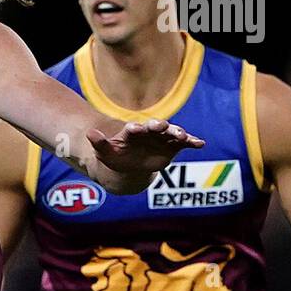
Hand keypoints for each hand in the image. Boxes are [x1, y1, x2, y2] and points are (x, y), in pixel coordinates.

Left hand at [88, 118, 204, 181]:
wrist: (130, 164)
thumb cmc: (116, 156)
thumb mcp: (106, 152)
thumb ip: (99, 143)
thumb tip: (90, 134)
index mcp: (132, 132)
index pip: (134, 129)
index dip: (135, 129)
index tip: (136, 128)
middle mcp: (149, 132)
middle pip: (155, 127)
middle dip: (158, 126)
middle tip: (161, 126)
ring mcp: (162, 138)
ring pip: (172, 133)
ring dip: (177, 133)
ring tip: (183, 137)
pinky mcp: (173, 147)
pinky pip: (184, 143)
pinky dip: (192, 142)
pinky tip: (200, 143)